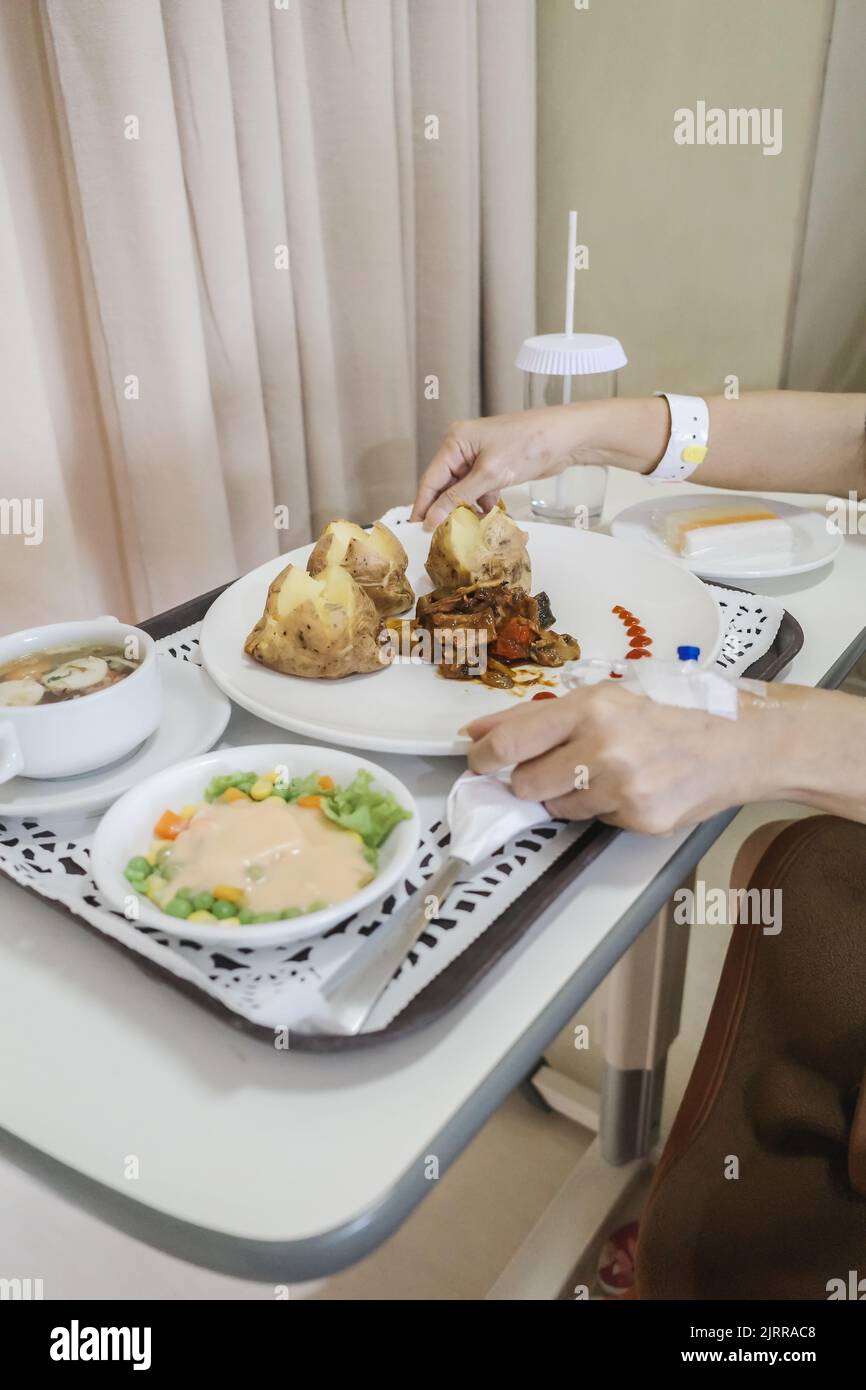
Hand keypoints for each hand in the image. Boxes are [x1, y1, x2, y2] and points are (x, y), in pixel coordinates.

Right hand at [411, 406, 587, 529]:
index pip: (431, 479)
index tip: (417, 530)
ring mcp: (478, 459)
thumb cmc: (528, 445)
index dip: (424, 506)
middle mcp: (462, 449)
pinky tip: (485, 519)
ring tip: (464, 531)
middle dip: (444, 510)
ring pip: (461, 491)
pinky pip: (478, 491)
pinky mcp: (493, 468)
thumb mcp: (490, 474)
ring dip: (464, 510)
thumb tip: (432, 519)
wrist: (565, 438)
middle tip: (440, 537)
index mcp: (455, 442)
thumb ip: (459, 497)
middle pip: (444, 486)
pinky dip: (481, 505)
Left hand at [465, 683, 784, 834]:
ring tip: (608, 773)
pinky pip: (594, 822)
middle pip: (525, 783)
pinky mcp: (641, 819)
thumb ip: (534, 716)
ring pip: (557, 807)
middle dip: (531, 780)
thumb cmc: (665, 714)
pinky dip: (604, 809)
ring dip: (569, 796)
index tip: (479, 762)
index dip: (484, 757)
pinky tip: (633, 788)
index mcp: (590, 706)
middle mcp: (603, 746)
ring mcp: (623, 787)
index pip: (511, 742)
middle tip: (563, 766)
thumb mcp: (601, 700)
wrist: (737, 743)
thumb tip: (475, 732)